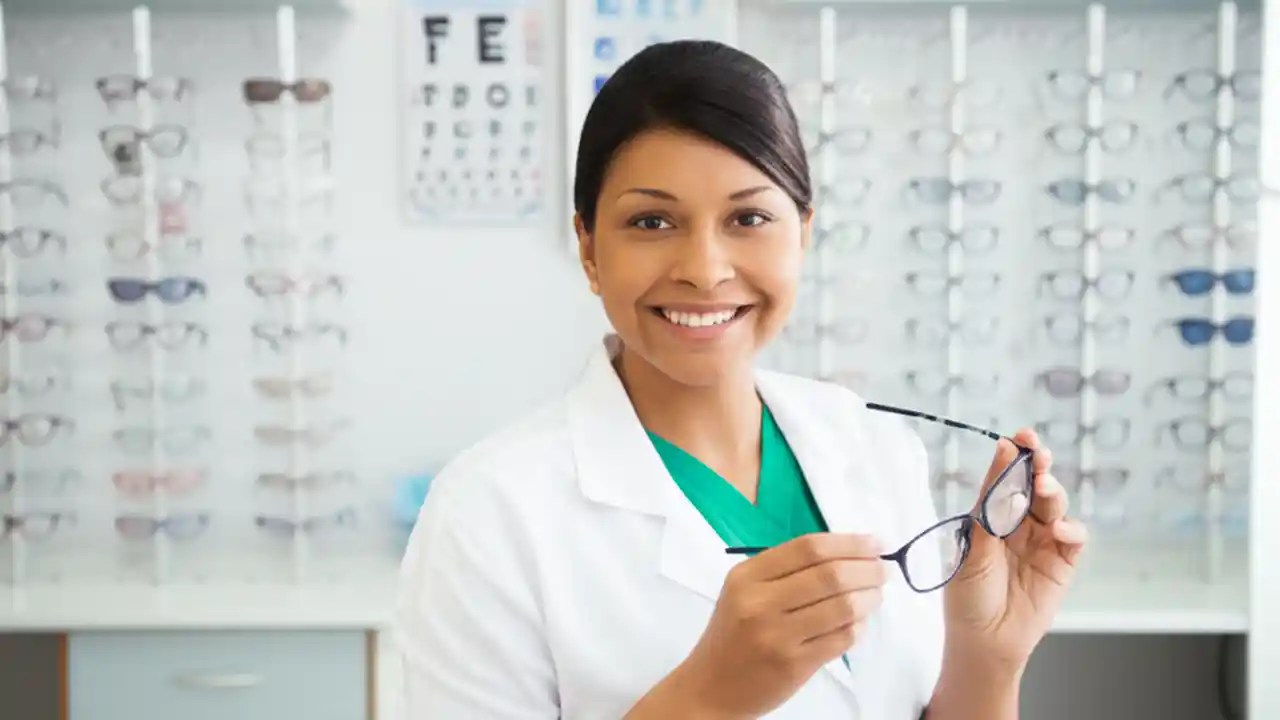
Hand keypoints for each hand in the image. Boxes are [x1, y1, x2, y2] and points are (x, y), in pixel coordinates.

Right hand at [664, 534, 886, 718]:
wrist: (710, 687)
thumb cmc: (732, 633)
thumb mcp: (743, 591)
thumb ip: (785, 571)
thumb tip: (847, 554)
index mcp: (747, 576)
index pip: (808, 548)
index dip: (849, 543)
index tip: (875, 543)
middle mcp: (760, 602)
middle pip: (830, 575)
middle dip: (867, 569)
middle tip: (883, 570)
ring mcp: (778, 636)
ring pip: (842, 607)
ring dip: (870, 597)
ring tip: (877, 594)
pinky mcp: (794, 665)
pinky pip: (841, 639)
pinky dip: (858, 627)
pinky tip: (859, 622)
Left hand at [943, 429, 1087, 671]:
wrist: (984, 641)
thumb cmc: (968, 597)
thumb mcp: (972, 548)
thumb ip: (991, 508)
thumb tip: (1002, 461)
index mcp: (990, 517)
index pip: (1004, 480)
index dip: (1013, 457)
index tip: (1019, 438)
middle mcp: (1018, 524)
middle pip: (1033, 486)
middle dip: (1037, 466)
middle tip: (1037, 453)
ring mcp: (1042, 542)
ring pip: (1055, 506)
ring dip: (1052, 492)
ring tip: (1044, 487)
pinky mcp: (1062, 563)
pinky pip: (1074, 538)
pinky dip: (1070, 530)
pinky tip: (1059, 530)